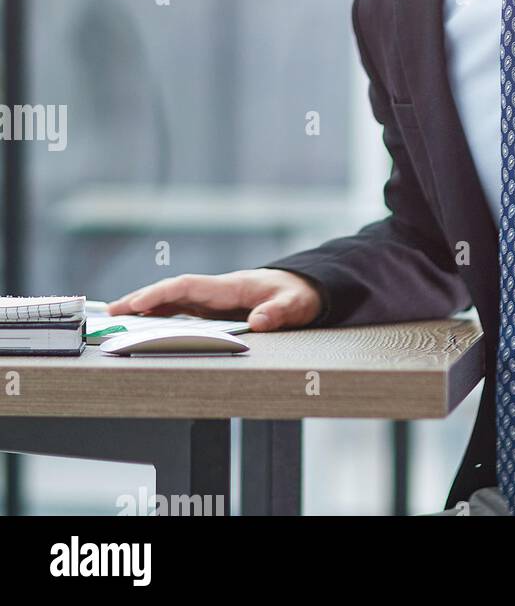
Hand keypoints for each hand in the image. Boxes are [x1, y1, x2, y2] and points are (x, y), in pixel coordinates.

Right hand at [106, 268, 323, 331]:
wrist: (305, 287)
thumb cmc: (299, 294)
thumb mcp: (296, 304)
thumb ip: (279, 312)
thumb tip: (260, 322)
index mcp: (230, 287)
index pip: (188, 286)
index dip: (161, 294)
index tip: (136, 305)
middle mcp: (217, 291)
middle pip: (172, 292)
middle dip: (141, 300)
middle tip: (110, 314)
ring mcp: (214, 299)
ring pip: (173, 301)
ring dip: (146, 308)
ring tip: (115, 321)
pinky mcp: (215, 309)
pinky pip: (182, 310)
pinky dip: (160, 315)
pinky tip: (142, 326)